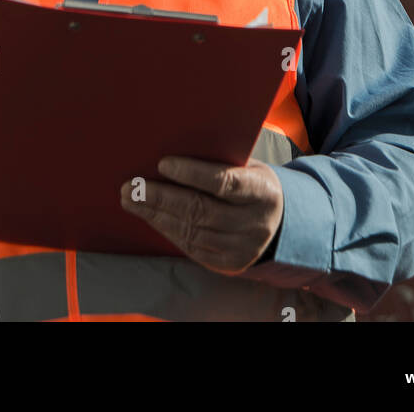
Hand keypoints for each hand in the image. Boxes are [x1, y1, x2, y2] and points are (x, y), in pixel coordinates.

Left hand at [120, 155, 283, 273]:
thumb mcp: (248, 167)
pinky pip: (192, 248)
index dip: (192, 173)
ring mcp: (242, 248)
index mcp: (262, 191)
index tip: (162, 163)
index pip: (224, 182)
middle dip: (161, 197)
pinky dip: (168, 230)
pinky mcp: (229, 264)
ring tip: (132, 200)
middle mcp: (254, 223)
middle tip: (132, 186)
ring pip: (192, 232)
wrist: (281, 223)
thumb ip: (220, 162)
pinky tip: (151, 216)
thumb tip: (173, 149)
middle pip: (201, 210)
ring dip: (156, 215)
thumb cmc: (252, 184)